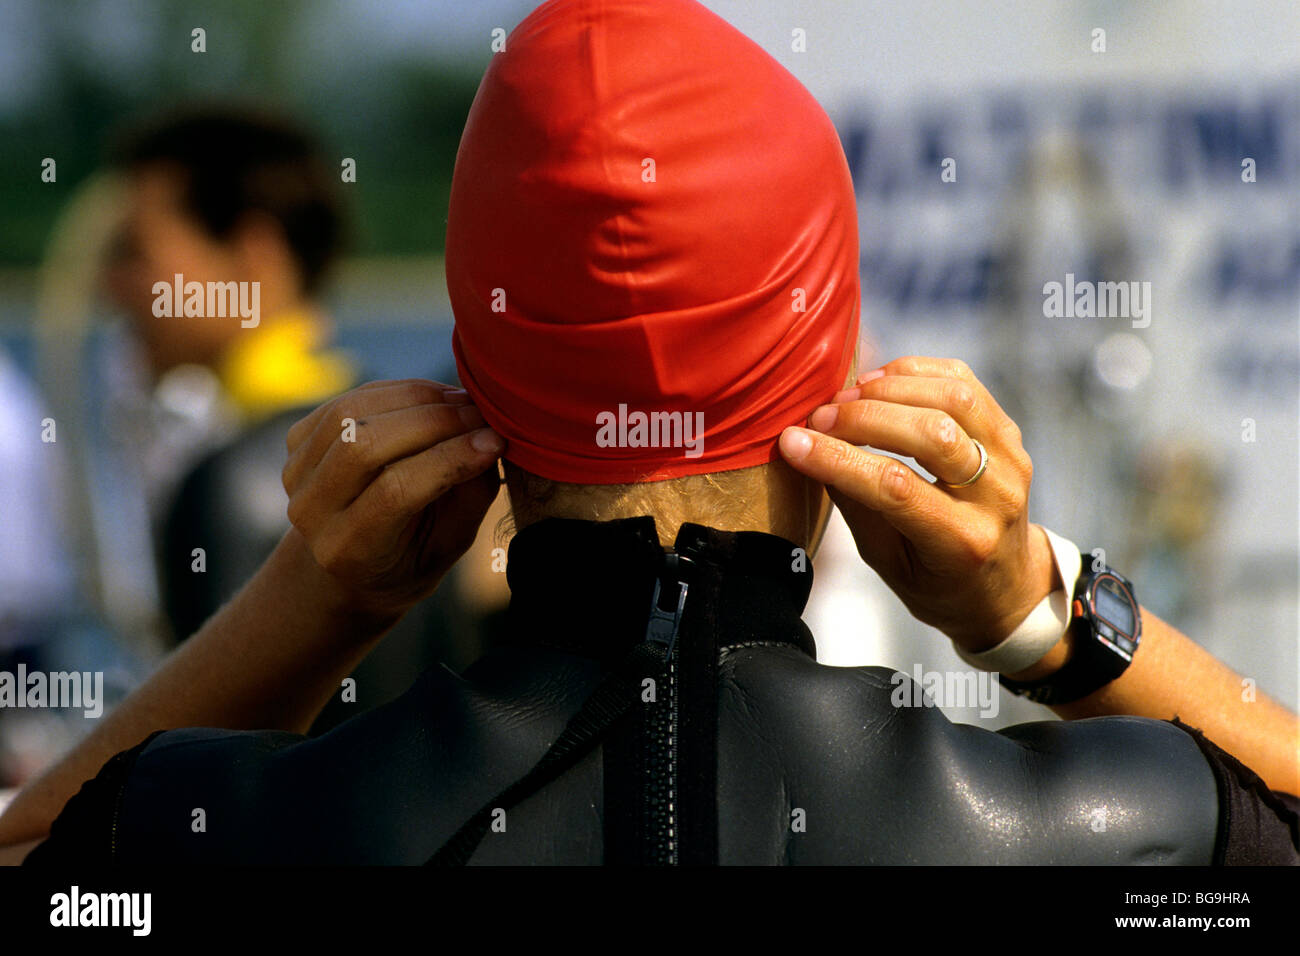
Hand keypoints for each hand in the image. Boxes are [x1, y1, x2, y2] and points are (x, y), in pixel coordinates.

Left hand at [281, 379, 504, 621]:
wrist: (352, 562)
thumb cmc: (413, 555)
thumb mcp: (449, 545)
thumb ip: (470, 498)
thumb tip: (489, 437)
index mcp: (348, 550)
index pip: (396, 491)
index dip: (449, 458)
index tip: (495, 441)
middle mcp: (311, 512)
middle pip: (366, 444)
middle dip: (433, 421)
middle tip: (481, 414)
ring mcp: (297, 473)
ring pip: (354, 412)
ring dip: (417, 397)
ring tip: (462, 402)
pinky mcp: (297, 441)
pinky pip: (350, 399)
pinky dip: (398, 390)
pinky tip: (434, 398)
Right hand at [778, 356, 1054, 651]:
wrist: (1004, 585)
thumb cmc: (936, 582)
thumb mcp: (886, 562)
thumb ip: (855, 505)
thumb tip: (810, 449)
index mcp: (962, 543)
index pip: (895, 487)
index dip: (837, 458)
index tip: (793, 441)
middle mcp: (998, 497)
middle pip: (930, 434)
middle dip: (863, 418)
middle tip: (819, 418)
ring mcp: (1012, 459)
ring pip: (952, 398)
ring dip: (889, 389)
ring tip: (846, 398)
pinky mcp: (1010, 432)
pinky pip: (965, 383)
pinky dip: (916, 373)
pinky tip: (879, 383)